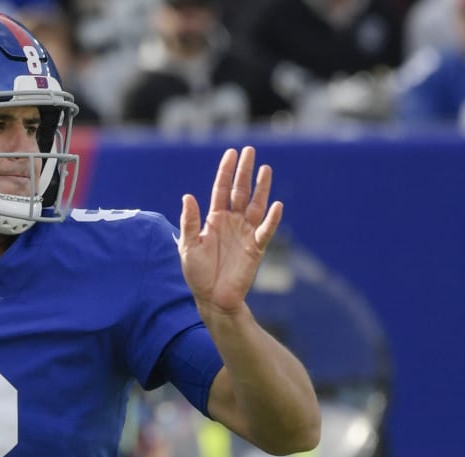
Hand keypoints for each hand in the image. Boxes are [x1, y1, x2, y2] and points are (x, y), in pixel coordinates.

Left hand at [178, 146, 283, 317]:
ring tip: (265, 169)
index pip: (221, 190)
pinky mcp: (256, 247)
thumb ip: (189, 222)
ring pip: (256, 205)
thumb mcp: (187, 246)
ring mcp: (245, 233)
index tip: (231, 153)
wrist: (212, 297)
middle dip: (244, 172)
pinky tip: (276, 205)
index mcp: (214, 219)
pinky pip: (266, 230)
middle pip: (240, 191)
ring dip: (261, 188)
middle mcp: (232, 222)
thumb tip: (188, 196)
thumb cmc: (197, 273)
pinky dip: (272, 219)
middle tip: (250, 151)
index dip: (226, 172)